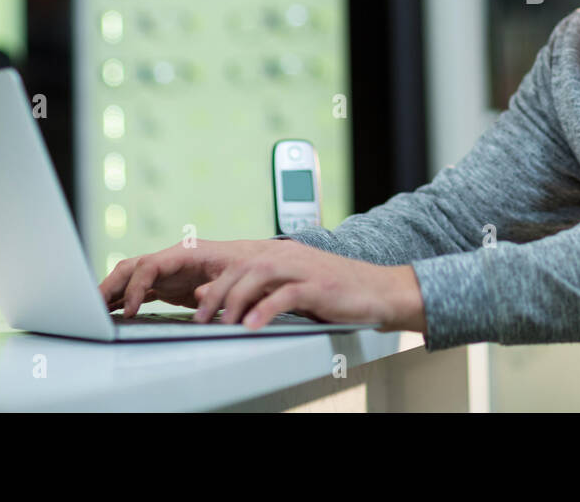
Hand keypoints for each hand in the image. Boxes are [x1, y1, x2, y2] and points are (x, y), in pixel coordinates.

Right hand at [99, 238, 274, 313]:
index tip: (130, 310)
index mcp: (185, 253)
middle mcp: (171, 259)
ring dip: (111, 292)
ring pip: (130, 277)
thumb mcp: (237, 277)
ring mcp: (167, 271)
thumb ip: (217, 286)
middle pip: (131, 267)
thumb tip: (198, 293)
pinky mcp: (167, 284)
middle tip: (92, 308)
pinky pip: (138, 289)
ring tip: (92, 311)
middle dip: (110, 286)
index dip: (136, 287)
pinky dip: (123, 299)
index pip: (150, 266)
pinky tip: (109, 311)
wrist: (253, 264)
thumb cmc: (246, 267)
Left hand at [192, 240, 427, 333]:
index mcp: (284, 254)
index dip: (214, 284)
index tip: (196, 307)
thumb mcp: (294, 290)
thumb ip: (259, 290)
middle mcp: (292, 256)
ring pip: (261, 274)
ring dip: (238, 298)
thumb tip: (219, 296)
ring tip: (224, 323)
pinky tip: (254, 325)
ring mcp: (307, 269)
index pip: (239, 263)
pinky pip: (289, 294)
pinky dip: (268, 309)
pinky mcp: (322, 286)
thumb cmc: (339, 293)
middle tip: (202, 318)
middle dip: (218, 293)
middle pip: (244, 267)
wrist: (383, 291)